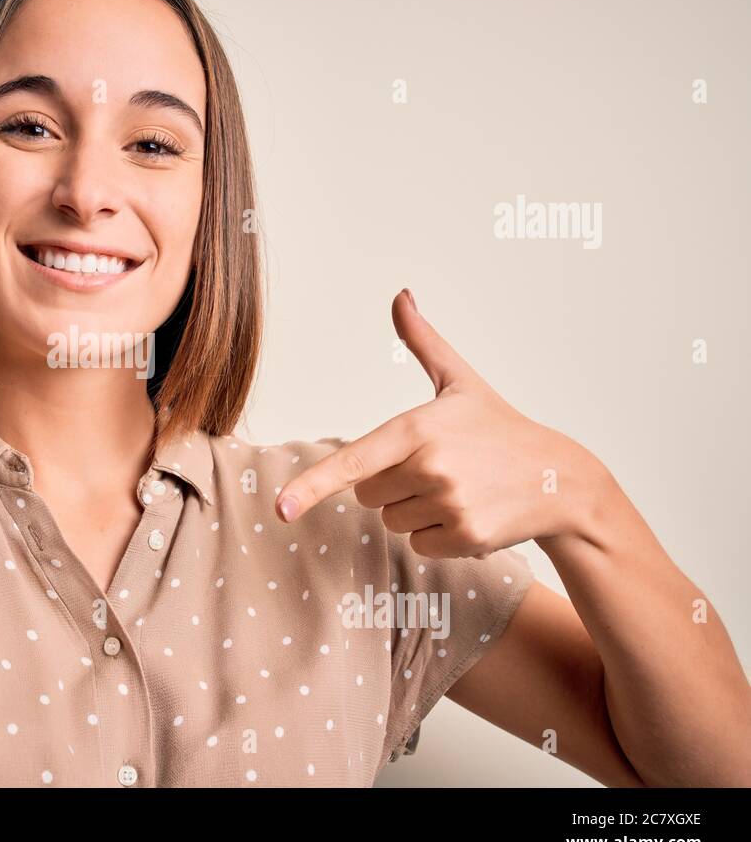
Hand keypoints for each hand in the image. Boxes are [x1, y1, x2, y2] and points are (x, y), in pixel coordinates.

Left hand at [275, 289, 603, 557]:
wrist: (561, 478)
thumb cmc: (500, 428)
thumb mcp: (460, 382)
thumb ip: (422, 342)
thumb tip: (401, 295)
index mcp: (417, 427)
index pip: (352, 461)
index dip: (311, 486)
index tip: (280, 509)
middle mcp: (430, 466)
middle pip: (367, 494)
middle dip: (392, 486)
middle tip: (439, 468)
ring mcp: (449, 503)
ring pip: (391, 522)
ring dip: (415, 511)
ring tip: (459, 489)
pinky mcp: (466, 536)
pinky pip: (419, 546)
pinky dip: (439, 536)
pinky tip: (471, 512)